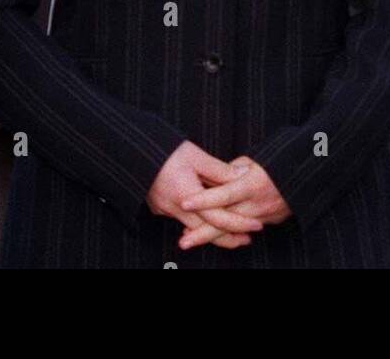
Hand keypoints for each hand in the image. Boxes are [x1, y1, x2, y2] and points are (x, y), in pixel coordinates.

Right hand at [147, 142, 261, 250]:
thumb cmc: (165, 149)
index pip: (219, 218)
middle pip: (206, 231)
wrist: (133, 151)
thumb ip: (220, 170)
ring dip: (212, 229)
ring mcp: (164, 210)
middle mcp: (175, 208)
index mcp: (187, 195)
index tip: (256, 226)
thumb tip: (243, 176)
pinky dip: (196, 221)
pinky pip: (181, 219)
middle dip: (228, 237)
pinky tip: (206, 218)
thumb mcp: (196, 155)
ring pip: (193, 228)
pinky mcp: (158, 208)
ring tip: (232, 232)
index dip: (239, 223)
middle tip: (247, 239)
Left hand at [177, 156, 290, 249]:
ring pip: (232, 230)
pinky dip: (228, 233)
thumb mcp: (253, 160)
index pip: (223, 194)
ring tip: (188, 239)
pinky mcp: (268, 222)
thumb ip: (231, 170)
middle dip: (202, 233)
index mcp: (252, 184)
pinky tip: (210, 236)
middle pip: (225, 221)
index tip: (184, 202)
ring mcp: (263, 216)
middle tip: (182, 241)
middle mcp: (256, 204)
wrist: (305, 176)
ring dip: (210, 236)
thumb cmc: (277, 162)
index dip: (203, 199)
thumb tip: (213, 177)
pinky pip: (244, 229)